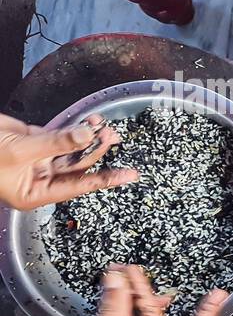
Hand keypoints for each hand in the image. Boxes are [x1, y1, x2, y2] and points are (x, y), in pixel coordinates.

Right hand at [0, 112, 136, 210]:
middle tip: (113, 138)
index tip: (130, 175)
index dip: (105, 180)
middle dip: (97, 152)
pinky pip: (61, 137)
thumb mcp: (19, 150)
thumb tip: (88, 135)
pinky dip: (75, 129)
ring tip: (106, 128)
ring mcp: (37, 160)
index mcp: (35, 193)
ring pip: (72, 151)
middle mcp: (39, 179)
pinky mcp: (33, 142)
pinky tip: (91, 122)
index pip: (78, 187)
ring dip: (89, 139)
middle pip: (78, 168)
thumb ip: (55, 142)